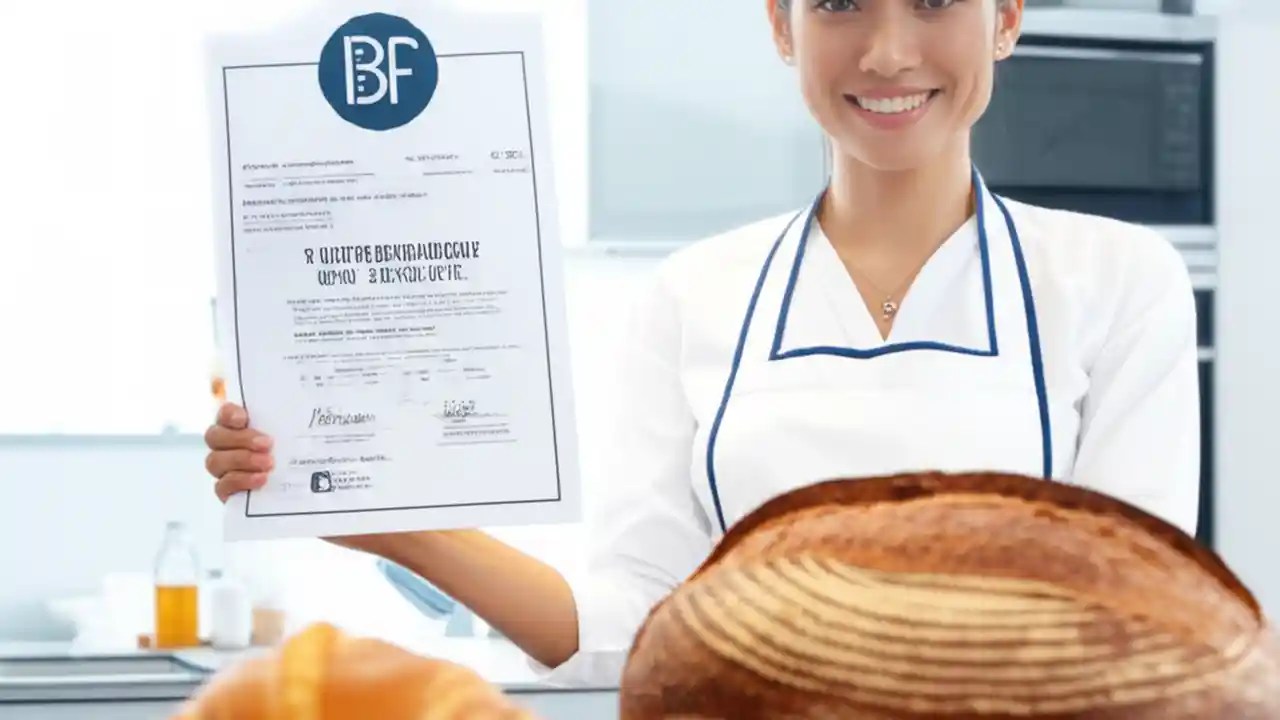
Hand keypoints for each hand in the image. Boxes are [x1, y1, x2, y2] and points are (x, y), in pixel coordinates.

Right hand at [202, 403, 402, 556]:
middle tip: (269, 444)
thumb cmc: (343, 466)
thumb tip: (356, 384)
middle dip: (238, 438)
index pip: (228, 413)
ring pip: (215, 461)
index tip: (247, 416)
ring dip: (239, 460)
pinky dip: (238, 482)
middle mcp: (244, 447)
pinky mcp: (242, 499)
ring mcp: (240, 473)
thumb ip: (335, 413)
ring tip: (270, 465)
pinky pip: (222, 489)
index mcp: (261, 426)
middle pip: (215, 436)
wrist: (350, 508)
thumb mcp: (342, 437)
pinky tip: (263, 481)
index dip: (228, 411)